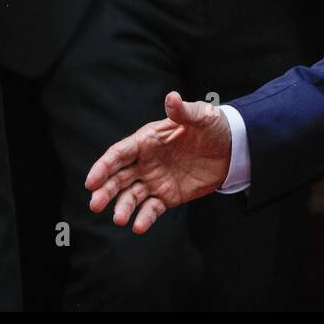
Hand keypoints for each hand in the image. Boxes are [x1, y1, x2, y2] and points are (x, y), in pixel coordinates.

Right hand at [85, 92, 232, 233]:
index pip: (119, 154)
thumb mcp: (201, 116)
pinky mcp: (167, 196)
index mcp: (147, 140)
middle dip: (105, 190)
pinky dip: (144, 218)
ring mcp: (155, 180)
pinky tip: (139, 227)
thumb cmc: (213, 127)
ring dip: (122, 206)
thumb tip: (171, 97)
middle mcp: (145, 161)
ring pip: (131, 195)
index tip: (91, 181)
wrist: (232, 149)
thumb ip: (184, 111)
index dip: (103, 167)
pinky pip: (152, 209)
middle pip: (118, 177)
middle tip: (95, 204)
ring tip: (119, 219)